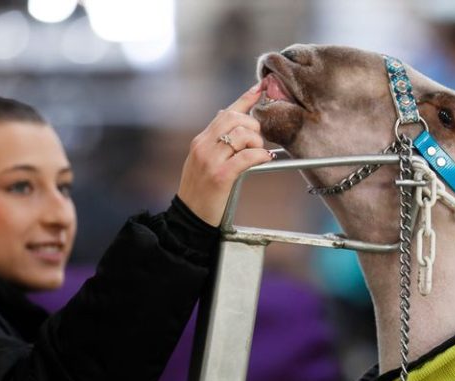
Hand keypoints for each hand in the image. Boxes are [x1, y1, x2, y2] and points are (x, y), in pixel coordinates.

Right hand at [177, 83, 273, 225]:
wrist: (189, 217)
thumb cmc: (201, 191)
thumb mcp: (202, 161)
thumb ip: (215, 141)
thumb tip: (227, 116)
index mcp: (201, 140)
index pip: (226, 112)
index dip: (246, 98)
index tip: (261, 88)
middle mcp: (204, 146)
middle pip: (235, 119)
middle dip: (254, 126)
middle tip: (259, 143)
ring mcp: (210, 160)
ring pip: (242, 135)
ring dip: (258, 143)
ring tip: (258, 155)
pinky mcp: (220, 176)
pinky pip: (246, 157)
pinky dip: (260, 156)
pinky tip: (265, 159)